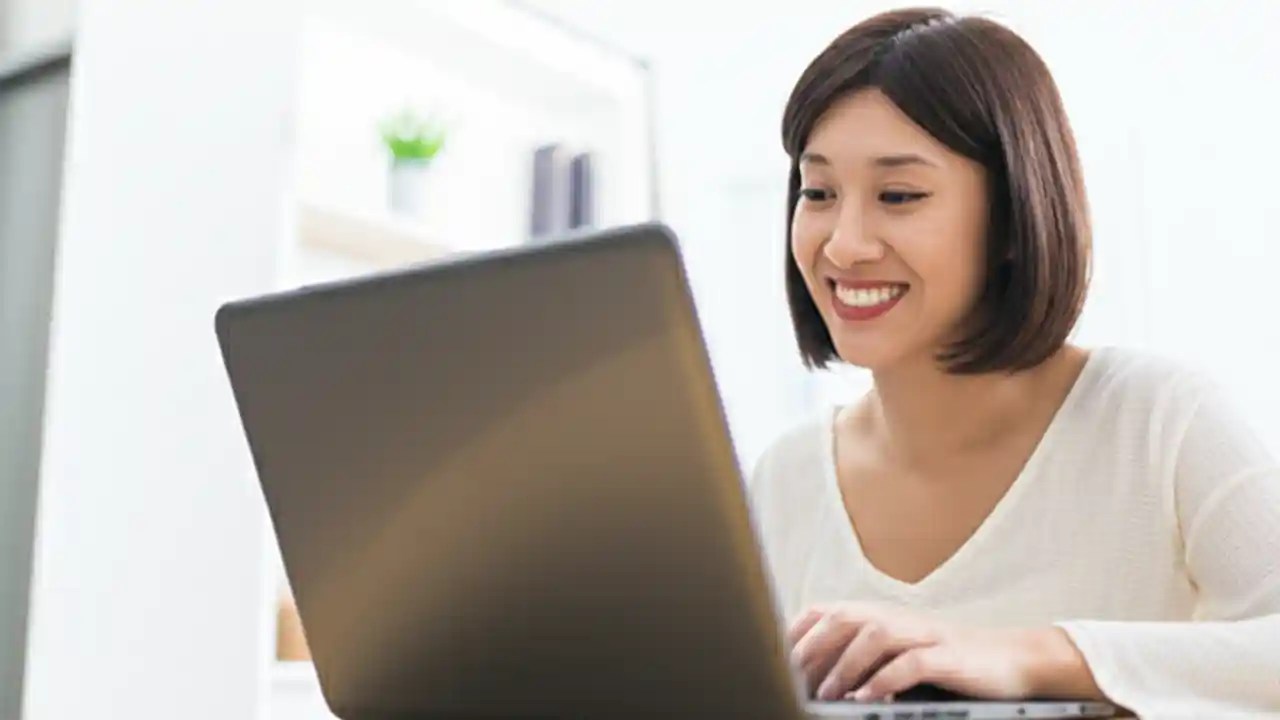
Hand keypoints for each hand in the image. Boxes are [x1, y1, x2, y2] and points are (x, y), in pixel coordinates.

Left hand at [787, 603, 1088, 702]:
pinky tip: (868, 698)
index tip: (777, 657)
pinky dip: (885, 680)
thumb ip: (861, 655)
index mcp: (882, 613)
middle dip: (814, 648)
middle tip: (794, 679)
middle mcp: (899, 617)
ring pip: (874, 635)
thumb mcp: (899, 652)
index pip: (828, 611)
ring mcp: (924, 634)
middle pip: (844, 617)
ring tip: (828, 694)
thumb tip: (813, 677)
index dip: (799, 631)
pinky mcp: (948, 656)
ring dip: (846, 665)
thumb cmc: (949, 660)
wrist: (1013, 658)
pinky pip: (911, 663)